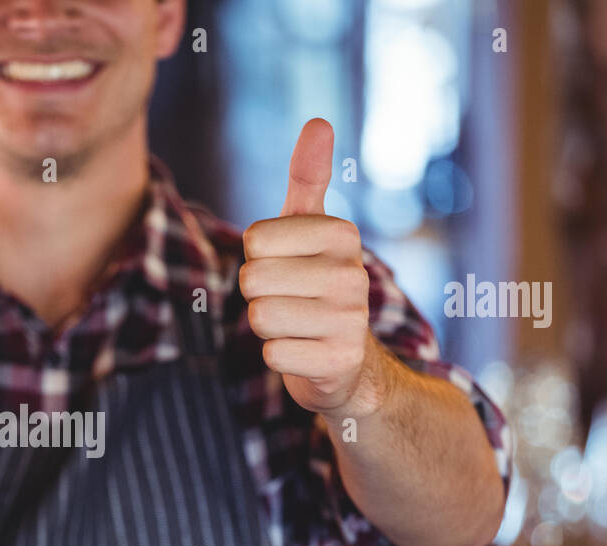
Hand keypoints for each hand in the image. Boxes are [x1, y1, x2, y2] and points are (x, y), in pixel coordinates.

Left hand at [239, 118, 386, 420]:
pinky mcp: (339, 363)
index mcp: (343, 234)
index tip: (287, 266)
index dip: (258, 258)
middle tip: (289, 300)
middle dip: (259, 295)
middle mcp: (353, 274)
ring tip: (296, 324)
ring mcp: (350, 321)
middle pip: (253, 280)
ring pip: (260, 318)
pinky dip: (277, 356)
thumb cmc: (315, 283)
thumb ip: (308, 178)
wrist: (346, 360)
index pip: (255, 240)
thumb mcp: (310, 228)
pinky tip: (302, 351)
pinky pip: (272, 355)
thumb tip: (319, 122)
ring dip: (267, 326)